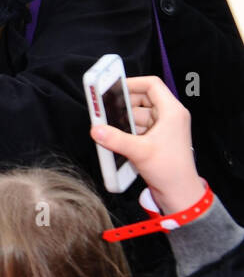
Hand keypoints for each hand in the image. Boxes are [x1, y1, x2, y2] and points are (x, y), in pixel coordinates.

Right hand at [90, 75, 201, 212]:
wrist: (179, 193)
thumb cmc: (170, 170)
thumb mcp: (140, 152)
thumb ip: (115, 139)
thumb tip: (96, 129)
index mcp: (172, 112)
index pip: (152, 85)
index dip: (132, 83)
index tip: (113, 87)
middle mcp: (168, 117)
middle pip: (141, 100)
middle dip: (123, 107)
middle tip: (107, 113)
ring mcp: (162, 129)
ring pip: (137, 116)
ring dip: (123, 123)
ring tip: (112, 131)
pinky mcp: (155, 140)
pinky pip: (137, 129)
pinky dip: (126, 133)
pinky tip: (119, 141)